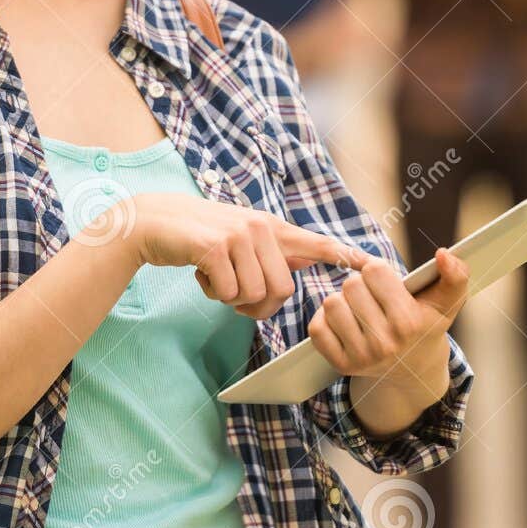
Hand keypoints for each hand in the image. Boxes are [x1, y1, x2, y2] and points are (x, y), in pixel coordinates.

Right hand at [119, 193, 367, 318]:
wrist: (154, 222)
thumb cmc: (199, 238)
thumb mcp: (240, 240)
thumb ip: (270, 252)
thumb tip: (298, 267)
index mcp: (272, 228)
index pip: (316, 243)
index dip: (344, 255)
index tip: (372, 264)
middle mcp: (261, 227)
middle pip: (281, 292)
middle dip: (256, 305)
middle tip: (232, 291)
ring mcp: (239, 235)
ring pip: (255, 296)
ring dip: (230, 298)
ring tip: (215, 276)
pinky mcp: (216, 247)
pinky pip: (228, 292)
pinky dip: (212, 292)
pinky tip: (200, 272)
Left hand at [307, 248, 469, 384]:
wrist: (414, 367)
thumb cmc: (427, 323)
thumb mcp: (447, 301)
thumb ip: (455, 275)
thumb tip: (443, 254)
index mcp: (409, 322)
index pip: (373, 271)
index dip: (378, 272)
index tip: (388, 284)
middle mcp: (385, 343)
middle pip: (350, 285)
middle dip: (361, 285)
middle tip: (374, 298)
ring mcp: (361, 357)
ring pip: (331, 303)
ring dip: (343, 301)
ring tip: (360, 309)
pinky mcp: (341, 365)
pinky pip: (317, 327)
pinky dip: (325, 319)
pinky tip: (345, 322)